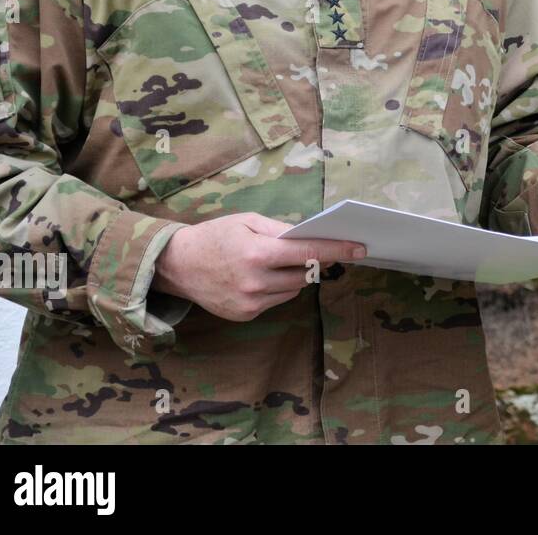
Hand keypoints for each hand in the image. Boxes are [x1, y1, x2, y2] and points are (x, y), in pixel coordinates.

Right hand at [152, 212, 366, 321]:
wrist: (176, 266)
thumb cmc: (215, 236)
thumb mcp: (248, 221)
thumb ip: (281, 230)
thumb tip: (311, 236)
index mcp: (258, 253)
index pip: (309, 252)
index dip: (338, 249)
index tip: (360, 248)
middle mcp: (256, 282)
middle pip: (306, 273)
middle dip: (312, 261)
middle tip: (309, 250)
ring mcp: (250, 302)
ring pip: (294, 289)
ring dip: (295, 276)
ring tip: (274, 263)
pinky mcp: (245, 315)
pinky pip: (277, 300)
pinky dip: (277, 288)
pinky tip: (260, 278)